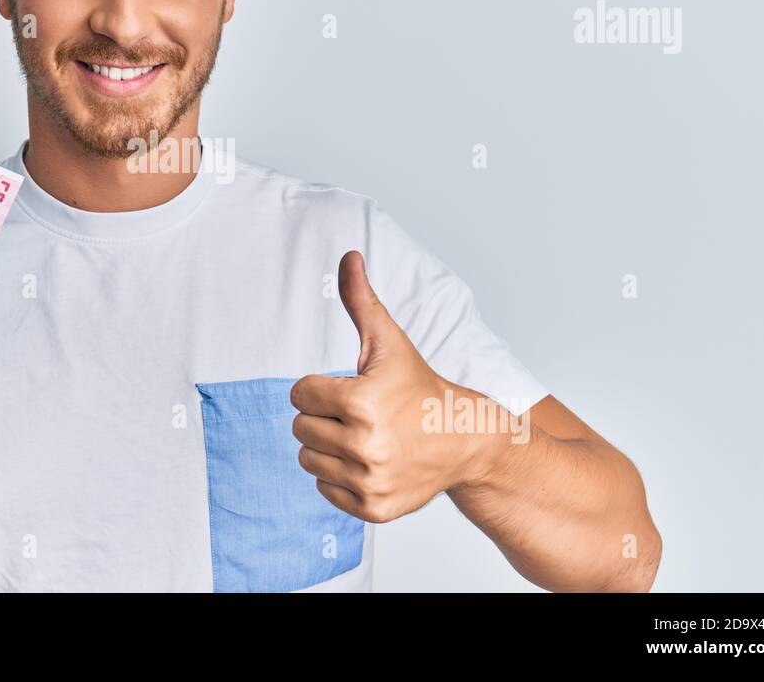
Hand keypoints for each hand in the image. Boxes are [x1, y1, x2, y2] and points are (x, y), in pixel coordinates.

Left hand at [290, 251, 508, 522]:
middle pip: (300, 426)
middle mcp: (365, 446)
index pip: (300, 393)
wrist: (463, 440)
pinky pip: (324, 489)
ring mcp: (369, 480)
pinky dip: (338, 475)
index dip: (320, 387)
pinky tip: (367, 461)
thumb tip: (348, 256)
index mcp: (362, 402)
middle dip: (322, 415)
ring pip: (308, 458)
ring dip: (326, 446)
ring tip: (361, 436)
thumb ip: (361, 301)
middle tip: (357, 413)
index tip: (349, 388)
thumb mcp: (389, 342)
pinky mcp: (373, 508)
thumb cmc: (419, 387)